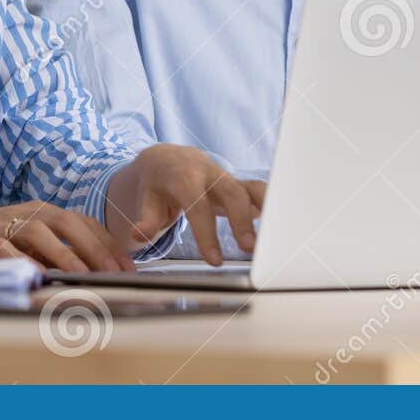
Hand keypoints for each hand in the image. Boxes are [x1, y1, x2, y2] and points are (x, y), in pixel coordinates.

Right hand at [0, 202, 133, 271]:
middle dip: (94, 247)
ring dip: (65, 254)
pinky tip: (42, 277)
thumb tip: (95, 271)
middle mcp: (26, 213)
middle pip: (66, 222)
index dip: (107, 242)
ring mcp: (5, 224)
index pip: (82, 221)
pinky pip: (8, 250)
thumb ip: (55, 249)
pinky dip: (26, 262)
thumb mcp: (28, 240)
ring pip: (40, 233)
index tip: (127, 267)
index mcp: (42, 210)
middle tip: (114, 272)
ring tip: (84, 274)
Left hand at [104, 144, 264, 264]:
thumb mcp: (145, 197)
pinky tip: (280, 227)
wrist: (166, 158)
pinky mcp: (238, 182)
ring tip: (276, 239)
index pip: (197, 205)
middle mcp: (209, 173)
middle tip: (250, 249)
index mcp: (183, 176)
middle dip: (242, 221)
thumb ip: (145, 218)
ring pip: (250, 188)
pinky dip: (270, 205)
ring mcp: (226, 176)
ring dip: (265, 211)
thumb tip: (139, 238)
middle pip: (231, 193)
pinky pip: (258, 190)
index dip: (207, 232)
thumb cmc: (156, 183)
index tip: (215, 260)